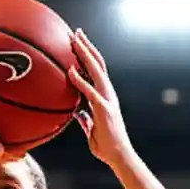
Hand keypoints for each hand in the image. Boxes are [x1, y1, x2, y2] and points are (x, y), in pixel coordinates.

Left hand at [67, 29, 132, 167]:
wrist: (118, 156)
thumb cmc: (106, 146)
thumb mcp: (91, 130)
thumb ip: (86, 120)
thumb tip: (78, 114)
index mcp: (105, 96)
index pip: (97, 70)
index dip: (88, 55)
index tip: (78, 43)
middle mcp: (108, 93)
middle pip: (98, 64)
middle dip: (86, 47)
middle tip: (76, 32)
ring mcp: (107, 99)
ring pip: (96, 71)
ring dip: (84, 54)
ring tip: (73, 41)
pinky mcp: (104, 109)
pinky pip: (90, 91)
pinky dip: (80, 80)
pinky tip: (70, 70)